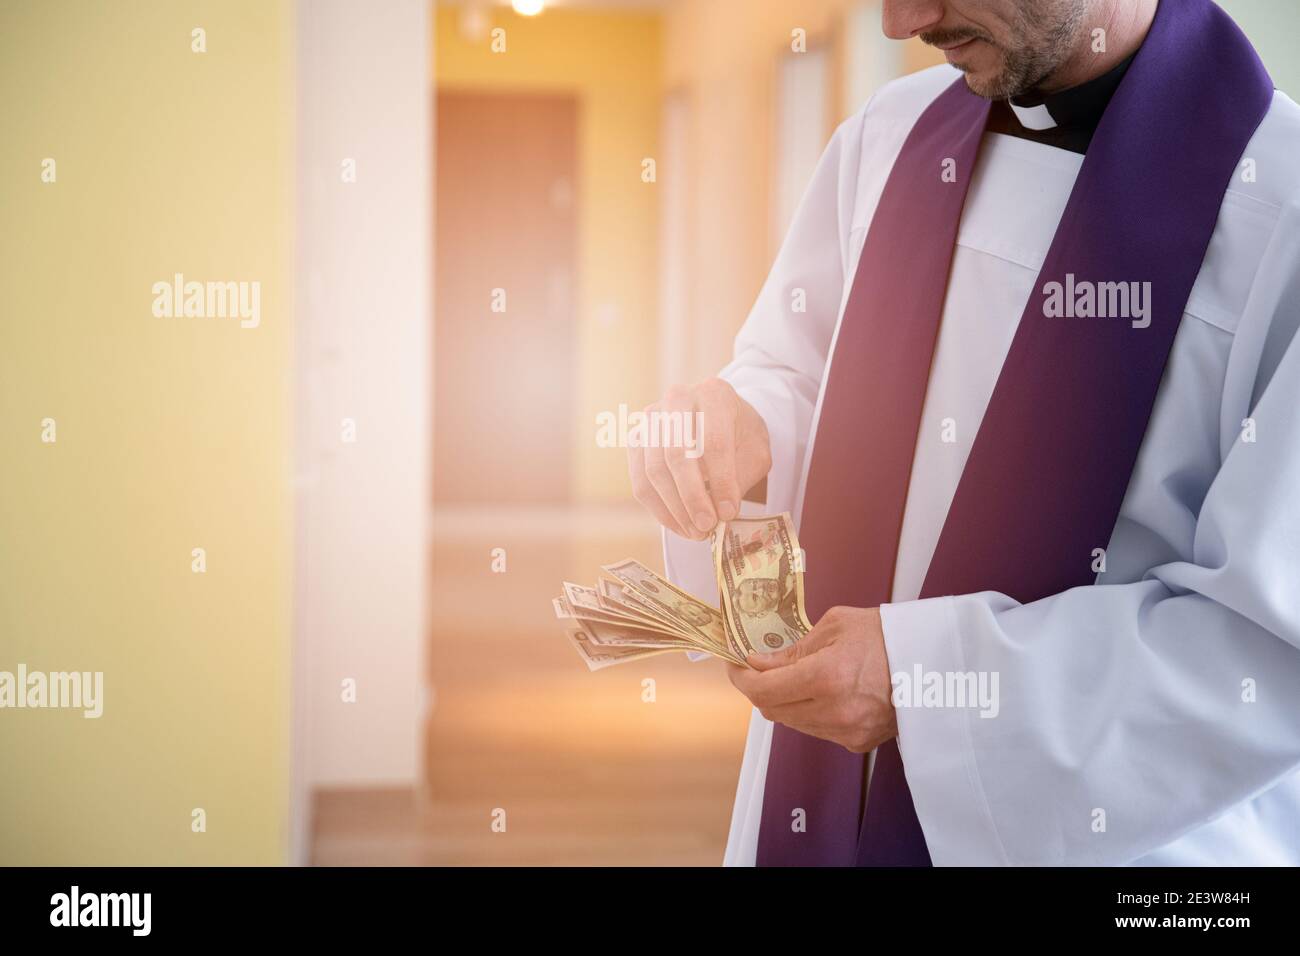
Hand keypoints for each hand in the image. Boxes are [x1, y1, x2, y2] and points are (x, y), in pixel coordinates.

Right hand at [627, 378, 771, 539]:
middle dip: (692, 497)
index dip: (721, 481)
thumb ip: (741, 476)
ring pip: (654, 470)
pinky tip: (679, 526)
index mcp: (714, 394)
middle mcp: (677, 398)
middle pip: (677, 454)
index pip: (713, 441)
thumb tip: (720, 512)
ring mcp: (651, 418)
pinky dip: (659, 510)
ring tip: (695, 532)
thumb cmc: (740, 437)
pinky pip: (640, 481)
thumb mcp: (755, 451)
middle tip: (707, 526)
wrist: (720, 422)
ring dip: (674, 508)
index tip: (729, 513)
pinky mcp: (636, 440)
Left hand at [727, 606, 895, 752]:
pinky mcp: (857, 743)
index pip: (762, 691)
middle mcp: (834, 711)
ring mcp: (846, 732)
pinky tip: (820, 692)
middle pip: (772, 710)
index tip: (735, 665)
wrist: (933, 662)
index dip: (741, 679)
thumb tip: (760, 663)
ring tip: (793, 677)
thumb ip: (793, 649)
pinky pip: (815, 730)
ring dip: (784, 701)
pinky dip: (808, 712)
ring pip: (792, 722)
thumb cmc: (887, 636)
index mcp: (826, 677)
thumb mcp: (834, 626)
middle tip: (758, 668)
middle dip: (759, 688)